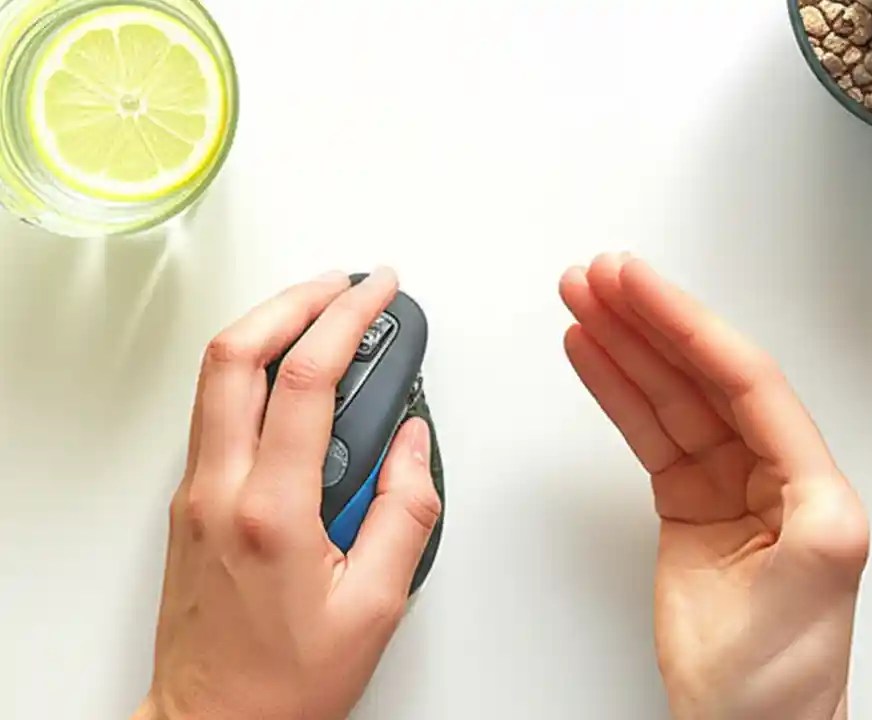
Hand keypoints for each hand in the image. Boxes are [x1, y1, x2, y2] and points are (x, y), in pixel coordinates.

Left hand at [133, 268, 441, 719]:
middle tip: (344, 282)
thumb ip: (406, 512)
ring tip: (321, 310)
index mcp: (269, 512)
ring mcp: (194, 494)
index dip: (347, 319)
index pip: (304, 381)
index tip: (379, 291)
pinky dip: (252, 368)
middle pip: (236, 354)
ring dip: (268, 326)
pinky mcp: (189, 505)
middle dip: (293, 298)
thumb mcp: (376, 605)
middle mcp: (218, 491)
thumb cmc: (285, 683)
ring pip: (215, 376)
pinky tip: (290, 372)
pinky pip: (215, 410)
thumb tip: (413, 443)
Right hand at [560, 255, 869, 719]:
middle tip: (601, 276)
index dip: (688, 325)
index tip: (640, 287)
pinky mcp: (687, 505)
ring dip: (626, 344)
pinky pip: (648, 432)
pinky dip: (617, 390)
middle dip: (651, 319)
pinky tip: (594, 356)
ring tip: (582, 299)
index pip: (744, 379)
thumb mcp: (816, 578)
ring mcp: (725, 487)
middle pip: (703, 372)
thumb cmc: (784, 677)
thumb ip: (807, 502)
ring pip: (670, 394)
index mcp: (810, 480)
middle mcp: (772, 472)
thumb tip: (785, 449)